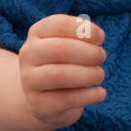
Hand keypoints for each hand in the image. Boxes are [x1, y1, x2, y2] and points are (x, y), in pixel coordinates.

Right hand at [18, 14, 106, 130]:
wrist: (44, 98)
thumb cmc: (65, 62)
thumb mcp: (71, 44)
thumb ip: (82, 37)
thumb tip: (96, 37)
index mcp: (37, 33)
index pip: (58, 24)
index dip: (84, 30)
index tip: (101, 38)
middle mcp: (28, 55)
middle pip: (59, 50)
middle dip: (88, 53)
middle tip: (102, 57)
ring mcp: (29, 82)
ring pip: (59, 75)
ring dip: (88, 74)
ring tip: (100, 75)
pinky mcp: (38, 105)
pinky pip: (65, 99)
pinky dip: (88, 96)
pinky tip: (101, 93)